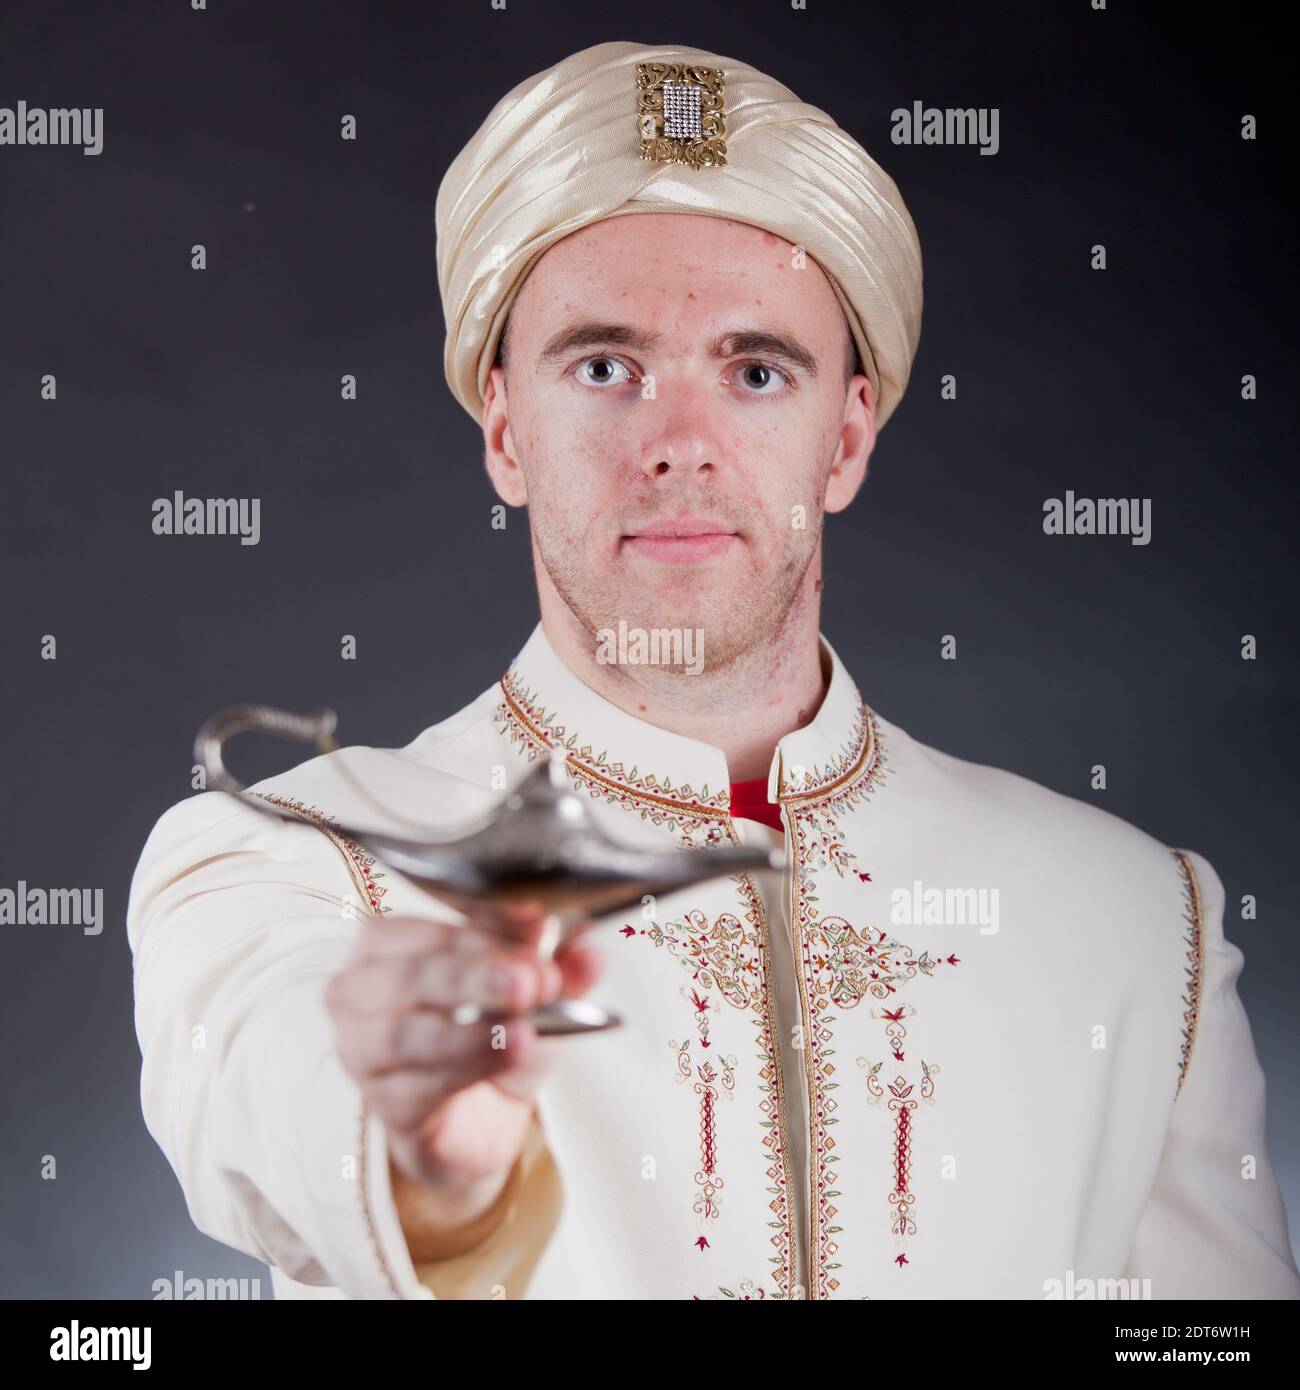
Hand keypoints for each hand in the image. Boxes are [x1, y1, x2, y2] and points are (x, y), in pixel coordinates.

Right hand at [325, 900, 600, 1254]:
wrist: (480, 1117)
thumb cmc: (491, 1034)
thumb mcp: (532, 991)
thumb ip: (556, 965)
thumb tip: (590, 950)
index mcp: (389, 942)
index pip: (434, 927)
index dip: (488, 931)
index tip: (539, 931)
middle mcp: (360, 990)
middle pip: (416, 975)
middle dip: (477, 976)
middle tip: (528, 981)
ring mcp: (362, 1050)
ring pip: (409, 1033)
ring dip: (473, 1029)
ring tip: (524, 1027)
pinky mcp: (384, 1104)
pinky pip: (420, 1085)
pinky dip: (469, 1067)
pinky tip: (508, 1055)